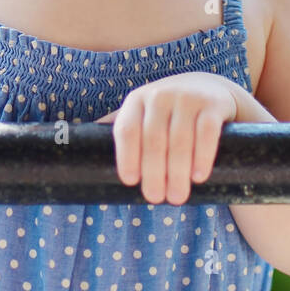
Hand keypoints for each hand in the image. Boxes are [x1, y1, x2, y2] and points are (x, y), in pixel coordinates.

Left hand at [95, 71, 239, 204]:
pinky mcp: (212, 104)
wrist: (211, 91)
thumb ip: (122, 130)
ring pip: (180, 139)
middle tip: (157, 199)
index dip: (126, 156)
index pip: (126, 129)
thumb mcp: (143, 114)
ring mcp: (187, 97)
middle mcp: (160, 95)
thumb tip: (76, 152)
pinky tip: (199, 176)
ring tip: (177, 196)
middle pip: (153, 139)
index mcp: (136, 101)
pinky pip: (206, 132)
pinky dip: (202, 156)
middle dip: (154, 173)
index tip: (130, 182)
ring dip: (178, 172)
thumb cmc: (168, 113)